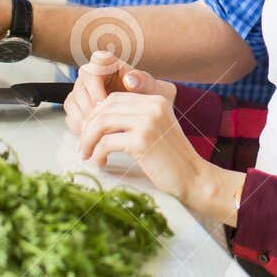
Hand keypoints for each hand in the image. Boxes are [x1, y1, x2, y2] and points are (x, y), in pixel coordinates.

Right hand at [64, 51, 172, 135]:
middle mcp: (91, 74)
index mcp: (107, 62)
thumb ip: (144, 82)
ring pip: (72, 103)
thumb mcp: (152, 89)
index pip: (93, 66)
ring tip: (99, 132)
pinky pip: (71, 117)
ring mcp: (81, 91)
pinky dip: (81, 129)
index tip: (105, 103)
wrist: (145, 113)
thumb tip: (130, 79)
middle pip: (79, 87)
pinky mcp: (77, 107)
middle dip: (89, 107)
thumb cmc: (148, 96)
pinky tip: (94, 137)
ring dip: (84, 120)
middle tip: (100, 123)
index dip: (96, 86)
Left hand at [76, 79, 243, 222]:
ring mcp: (148, 122)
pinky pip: (107, 142)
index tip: (89, 131)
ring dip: (88, 140)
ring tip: (86, 154)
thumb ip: (134, 120)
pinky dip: (98, 153)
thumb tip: (99, 120)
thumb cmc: (172, 159)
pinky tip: (101, 162)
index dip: (97, 114)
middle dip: (88, 127)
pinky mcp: (142, 141)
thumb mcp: (156, 130)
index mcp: (156, 100)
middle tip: (83, 145)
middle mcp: (152, 106)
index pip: (115, 98)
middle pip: (105, 108)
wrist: (194, 178)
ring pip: (102, 123)